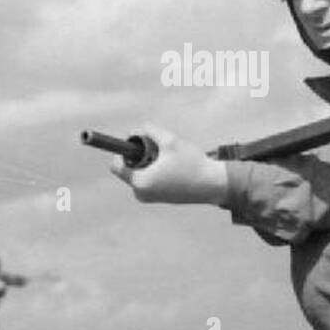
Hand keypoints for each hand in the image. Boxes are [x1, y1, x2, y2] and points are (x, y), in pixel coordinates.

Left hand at [111, 124, 228, 205]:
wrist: (213, 185)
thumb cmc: (192, 164)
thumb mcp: (170, 140)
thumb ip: (149, 131)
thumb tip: (135, 132)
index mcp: (140, 182)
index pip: (116, 165)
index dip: (123, 149)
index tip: (138, 142)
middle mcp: (141, 194)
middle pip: (127, 167)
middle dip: (139, 154)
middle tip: (159, 148)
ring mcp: (149, 198)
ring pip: (139, 172)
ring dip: (148, 161)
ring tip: (168, 158)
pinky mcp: (158, 198)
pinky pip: (148, 179)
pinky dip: (155, 170)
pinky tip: (172, 166)